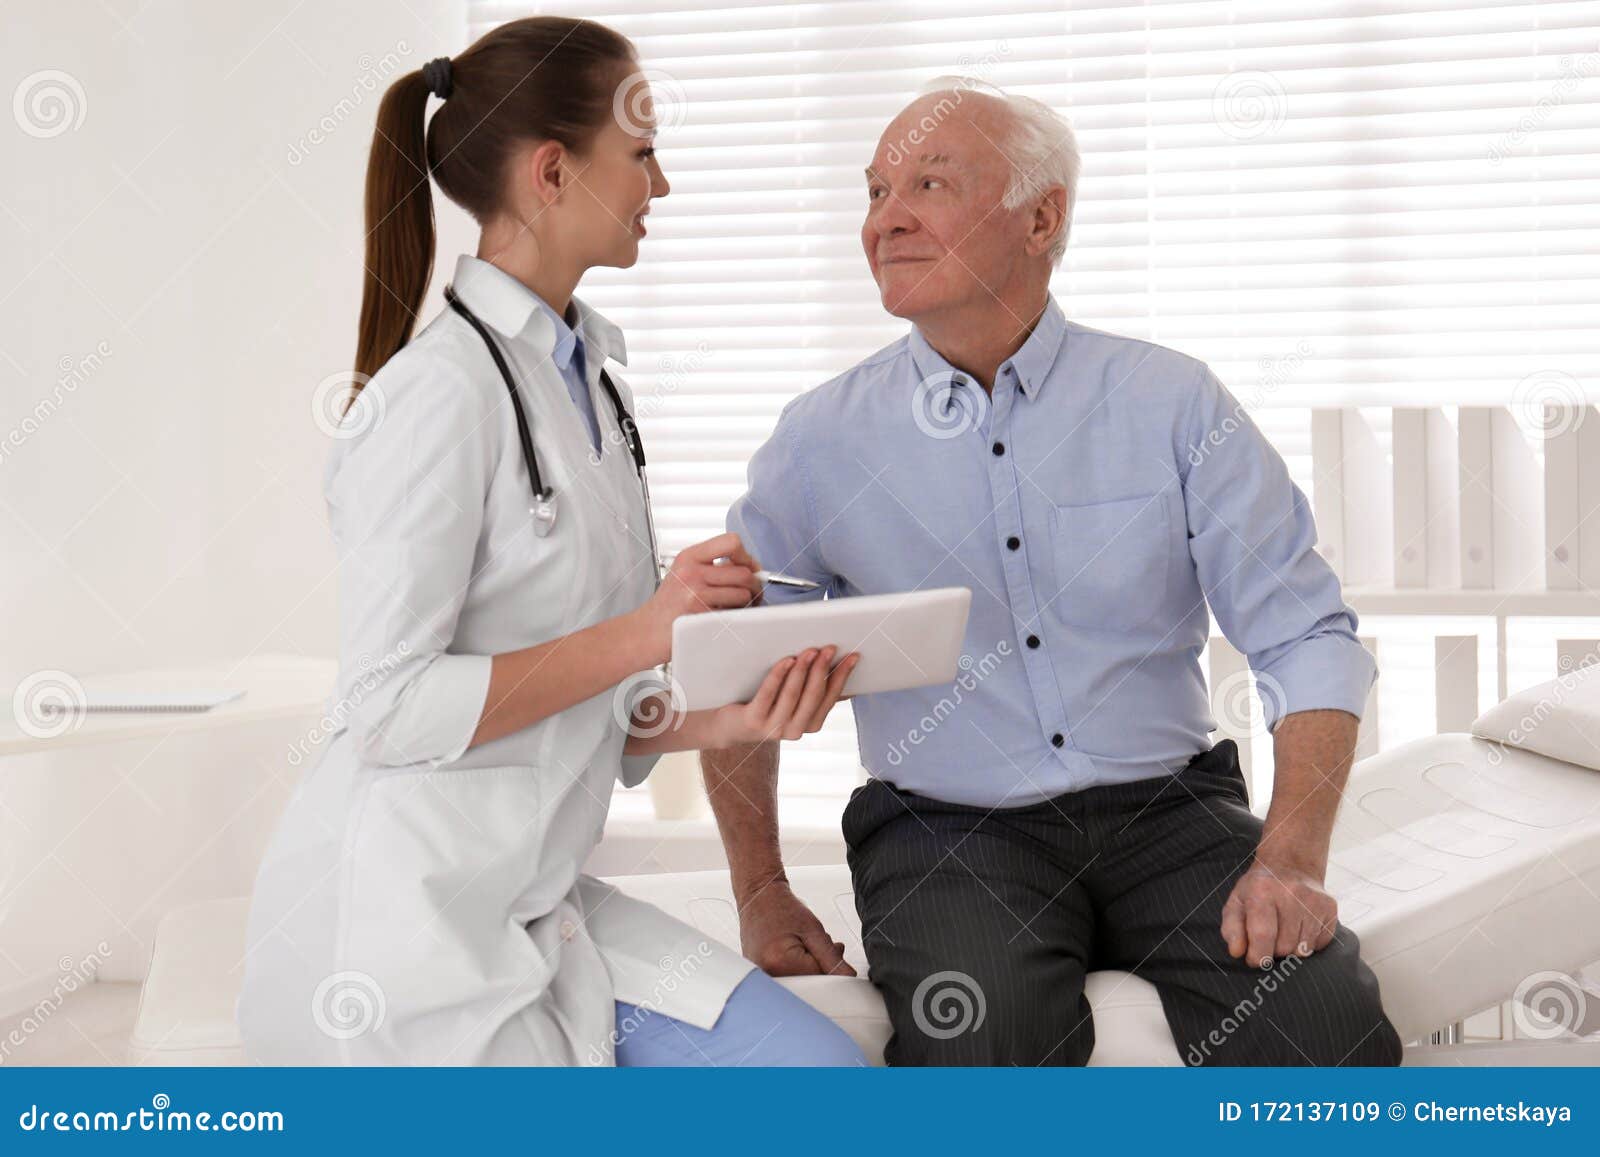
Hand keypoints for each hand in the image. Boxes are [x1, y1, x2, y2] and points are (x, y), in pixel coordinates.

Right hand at [633, 533, 760, 664]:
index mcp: (690, 556)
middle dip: (754, 585)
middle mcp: (691, 571)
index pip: (732, 542)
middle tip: (752, 594)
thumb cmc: (669, 605)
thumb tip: (753, 567)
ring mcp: (695, 593)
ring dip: (747, 603)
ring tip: (737, 607)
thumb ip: (714, 566)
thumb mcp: (685, 573)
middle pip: (743, 571)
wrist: (647, 631)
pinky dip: (736, 617)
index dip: (747, 556)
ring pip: (743, 593)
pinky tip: (725, 618)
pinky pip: (734, 613)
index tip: (748, 568)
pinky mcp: (700, 614)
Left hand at [711, 646, 858, 746]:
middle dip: (824, 669)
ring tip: (810, 650)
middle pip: (814, 695)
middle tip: (830, 647)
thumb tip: (841, 665)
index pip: (831, 697)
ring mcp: (774, 728)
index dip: (843, 676)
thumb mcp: (793, 699)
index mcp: (810, 724)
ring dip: (803, 669)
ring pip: (793, 694)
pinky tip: (787, 660)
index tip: (852, 656)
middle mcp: (795, 730)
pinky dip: (779, 675)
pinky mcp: (754, 721)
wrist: (730, 725)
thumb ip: (813, 688)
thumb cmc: (766, 704)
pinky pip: (769, 693)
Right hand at [738, 879, 856, 976]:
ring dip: (808, 969)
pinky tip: (793, 953)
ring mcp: (762, 978)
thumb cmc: (782, 908)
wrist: (759, 897)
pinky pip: (788, 981)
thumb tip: (847, 977)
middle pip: (808, 986)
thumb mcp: (814, 930)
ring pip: (800, 984)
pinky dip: (796, 970)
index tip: (832, 953)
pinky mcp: (761, 977)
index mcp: (781, 963)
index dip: (830, 967)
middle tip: (816, 946)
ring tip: (802, 947)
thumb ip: (832, 957)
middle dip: (820, 969)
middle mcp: (768, 975)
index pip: (820, 980)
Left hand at [1220, 858, 1337, 967]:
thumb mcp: (1236, 903)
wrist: (1290, 865)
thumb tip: (1237, 952)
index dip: (1257, 956)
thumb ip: (1232, 929)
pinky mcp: (1330, 908)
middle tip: (1269, 938)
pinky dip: (1307, 944)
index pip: (1262, 935)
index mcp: (1262, 890)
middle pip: (1284, 947)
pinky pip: (1318, 945)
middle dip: (1273, 951)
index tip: (1254, 960)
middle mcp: (1291, 893)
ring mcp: (1314, 900)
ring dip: (1290, 949)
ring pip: (1302, 950)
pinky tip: (1299, 927)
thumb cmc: (1258, 890)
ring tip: (1283, 931)